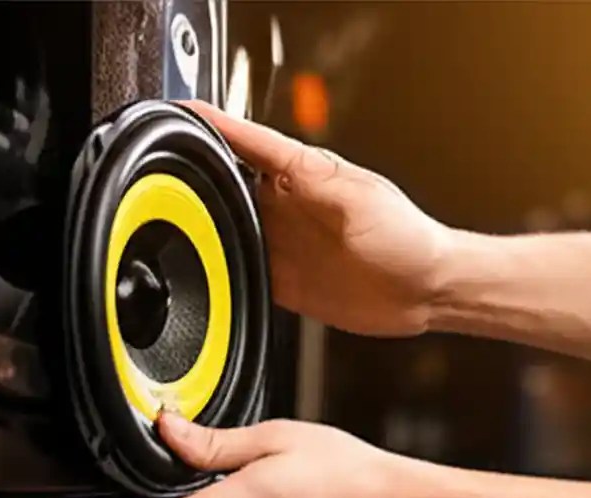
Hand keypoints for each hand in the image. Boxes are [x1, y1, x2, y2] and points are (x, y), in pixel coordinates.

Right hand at [184, 101, 448, 337]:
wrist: (425, 289)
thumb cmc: (407, 238)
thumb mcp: (359, 199)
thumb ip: (313, 183)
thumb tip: (273, 168)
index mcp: (304, 176)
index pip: (250, 144)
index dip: (216, 128)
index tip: (184, 116)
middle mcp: (288, 207)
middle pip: (228, 186)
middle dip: (197, 180)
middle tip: (165, 179)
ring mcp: (283, 244)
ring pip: (228, 231)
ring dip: (205, 229)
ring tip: (175, 226)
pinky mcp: (283, 280)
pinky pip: (240, 273)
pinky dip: (222, 272)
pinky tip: (208, 272)